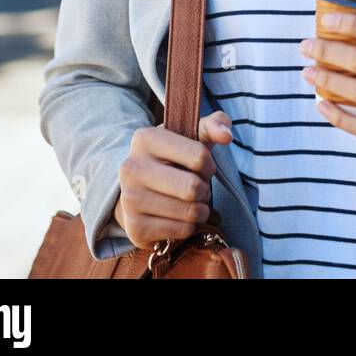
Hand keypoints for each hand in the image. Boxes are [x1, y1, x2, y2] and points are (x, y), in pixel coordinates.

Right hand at [112, 110, 232, 248]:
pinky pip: (182, 230)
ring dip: (200, 209)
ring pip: (190, 212)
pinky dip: (189, 225)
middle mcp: (131, 168)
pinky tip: (179, 217)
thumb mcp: (191, 135)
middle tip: (197, 187)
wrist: (140, 189)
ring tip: (189, 202)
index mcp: (145, 138)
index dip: (209, 165)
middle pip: (193, 188)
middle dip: (204, 189)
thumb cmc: (173, 158)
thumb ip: (214, 125)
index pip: (199, 156)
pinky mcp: (135, 228)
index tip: (201, 167)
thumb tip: (226, 136)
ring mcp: (129, 200)